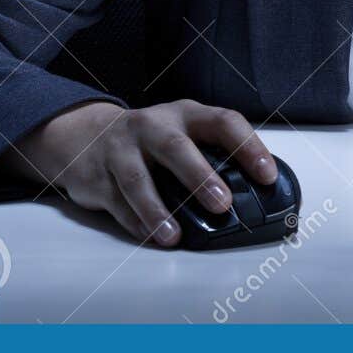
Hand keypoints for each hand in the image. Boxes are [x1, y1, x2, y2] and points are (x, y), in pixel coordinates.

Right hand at [0, 98, 278, 246]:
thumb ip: (211, 156)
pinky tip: (151, 237)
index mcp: (185, 115)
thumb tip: (254, 197)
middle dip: (200, 176)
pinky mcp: (97, 175)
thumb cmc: (150, 140)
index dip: (248, 147)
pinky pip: (116, 202)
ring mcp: (121, 149)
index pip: (223, 122)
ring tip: (175, 236)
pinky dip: (134, 222)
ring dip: (157, 209)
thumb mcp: (182, 133)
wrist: (85, 135)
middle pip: (176, 146)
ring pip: (137, 178)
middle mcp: (152, 126)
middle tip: (223, 203)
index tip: (267, 175)